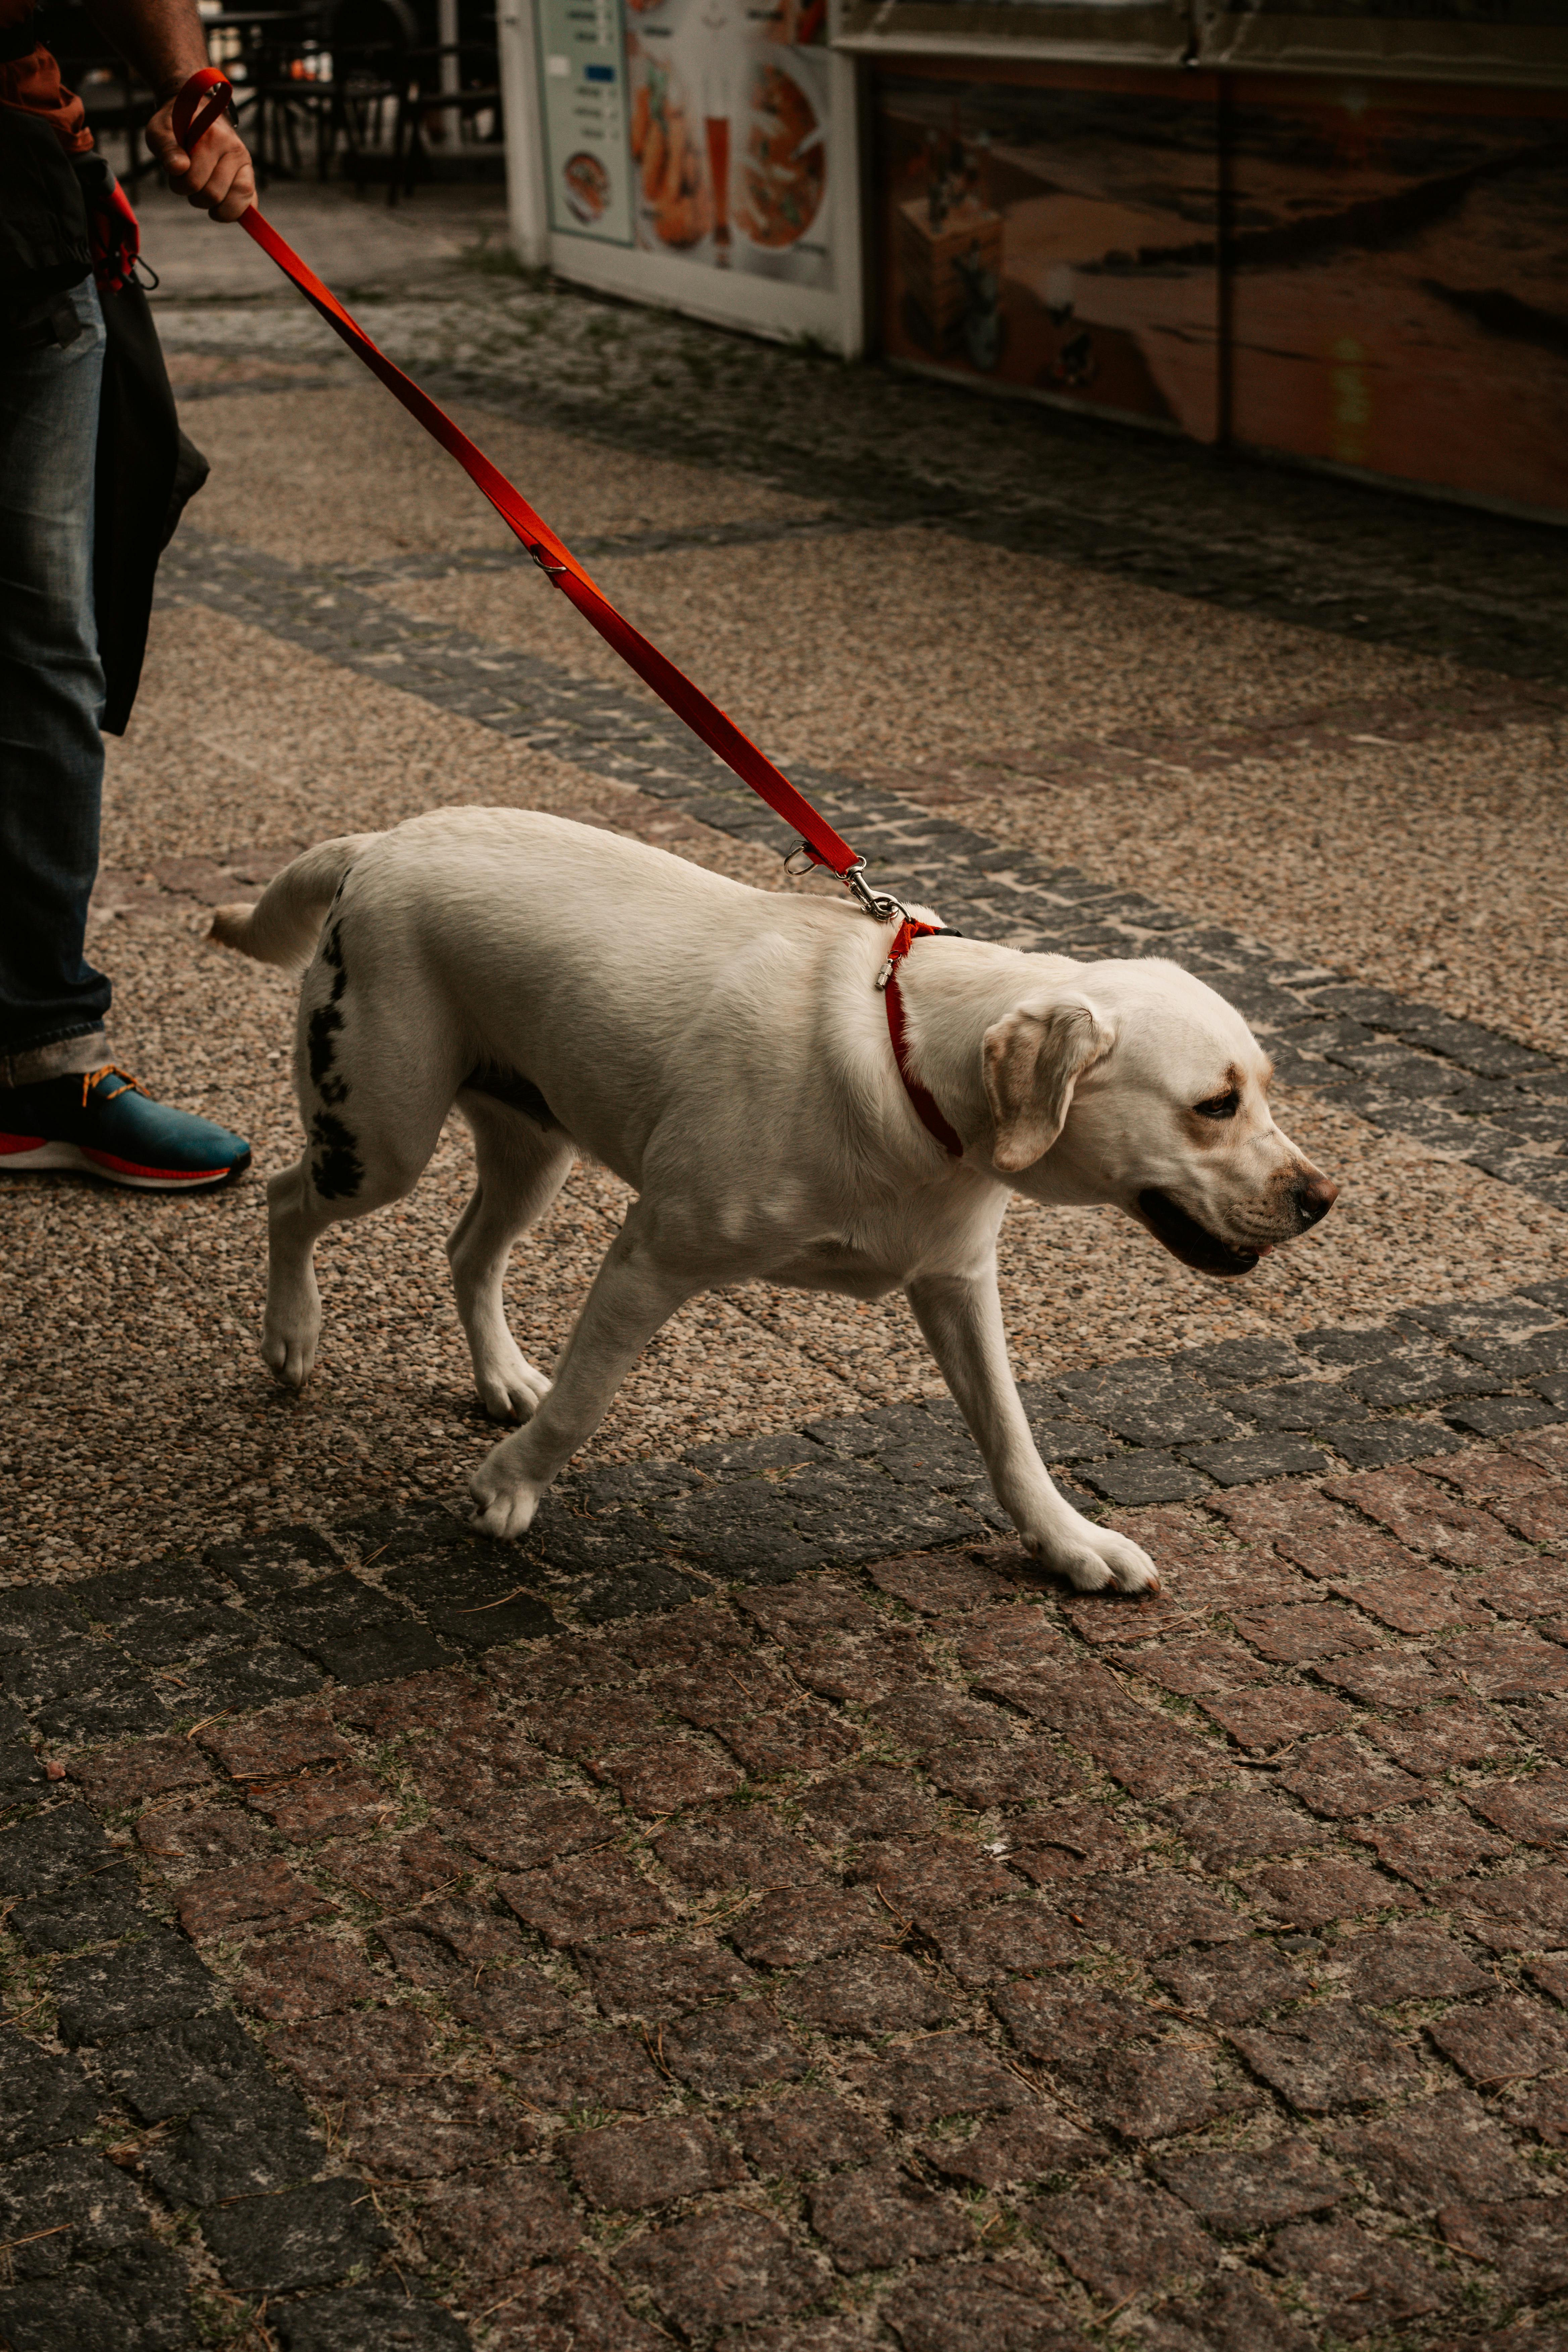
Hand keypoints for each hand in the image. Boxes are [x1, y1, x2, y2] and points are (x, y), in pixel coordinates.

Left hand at [145, 95, 255, 218]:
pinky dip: (234, 211)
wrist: (197, 112)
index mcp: (211, 135)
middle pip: (213, 194)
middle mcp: (232, 148)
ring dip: (212, 206)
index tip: (175, 175)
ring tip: (203, 192)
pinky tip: (221, 209)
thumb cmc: (176, 126)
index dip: (180, 185)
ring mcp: (244, 161)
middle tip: (189, 183)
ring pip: (231, 202)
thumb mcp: (161, 131)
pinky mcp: (249, 173)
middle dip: (195, 196)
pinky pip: (250, 201)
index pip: (194, 180)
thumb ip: (166, 148)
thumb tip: (179, 169)